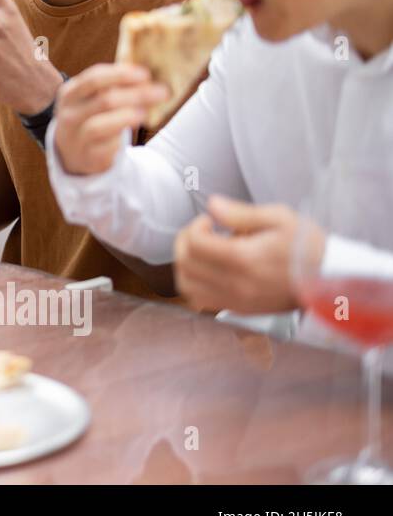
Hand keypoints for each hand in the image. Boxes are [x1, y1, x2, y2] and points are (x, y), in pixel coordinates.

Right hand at [52, 63, 168, 175]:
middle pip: (104, 100)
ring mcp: (77, 137)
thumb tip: (146, 76)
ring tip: (147, 112)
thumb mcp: (91, 99)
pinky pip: (109, 146)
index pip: (94, 78)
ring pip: (102, 124)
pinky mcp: (89, 156)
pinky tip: (135, 129)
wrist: (73, 152)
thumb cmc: (90, 117)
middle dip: (137, 94)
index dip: (121, 74)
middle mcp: (69, 115)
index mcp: (70, 94)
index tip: (145, 74)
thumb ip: (112, 86)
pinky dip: (123, 136)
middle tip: (162, 92)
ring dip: (129, 116)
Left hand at [173, 195, 316, 312]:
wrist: (331, 279)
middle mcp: (236, 284)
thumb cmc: (306, 245)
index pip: (195, 244)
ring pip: (187, 285)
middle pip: (185, 264)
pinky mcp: (240, 310)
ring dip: (186, 264)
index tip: (210, 221)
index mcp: (245, 259)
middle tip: (202, 231)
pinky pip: (201, 300)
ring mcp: (237, 301)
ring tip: (203, 250)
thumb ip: (240, 213)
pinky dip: (194, 283)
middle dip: (185, 242)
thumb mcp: (280, 218)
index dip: (194, 226)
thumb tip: (212, 205)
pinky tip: (209, 269)